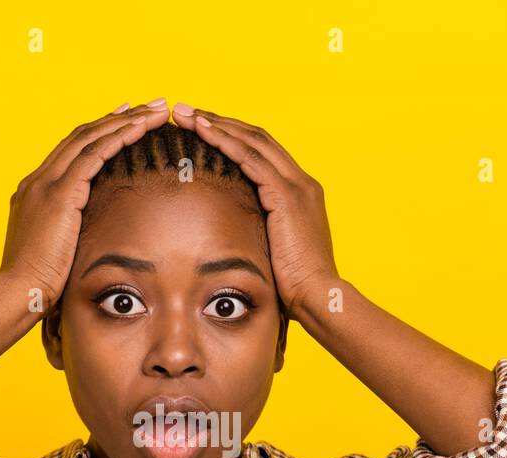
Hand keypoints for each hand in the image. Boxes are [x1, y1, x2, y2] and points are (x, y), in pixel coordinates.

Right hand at [0, 100, 171, 309]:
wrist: (19, 293)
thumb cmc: (37, 284)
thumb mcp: (53, 250)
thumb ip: (68, 234)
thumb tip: (88, 239)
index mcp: (35, 192)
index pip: (72, 151)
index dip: (101, 132)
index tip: (126, 119)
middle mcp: (38, 180)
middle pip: (82, 136)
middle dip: (118, 118)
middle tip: (149, 105)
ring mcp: (46, 185)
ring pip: (90, 139)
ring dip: (125, 122)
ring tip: (154, 110)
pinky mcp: (59, 196)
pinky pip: (93, 156)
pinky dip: (117, 139)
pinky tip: (140, 129)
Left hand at [171, 105, 338, 321]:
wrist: (318, 296)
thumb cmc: (295, 286)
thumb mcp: (275, 251)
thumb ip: (259, 233)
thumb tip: (231, 234)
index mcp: (301, 194)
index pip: (263, 152)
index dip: (232, 137)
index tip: (203, 128)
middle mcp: (302, 183)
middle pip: (257, 138)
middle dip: (221, 121)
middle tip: (188, 111)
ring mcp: (297, 187)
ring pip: (253, 142)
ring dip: (218, 125)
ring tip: (188, 114)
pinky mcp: (287, 197)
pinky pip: (252, 160)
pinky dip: (226, 142)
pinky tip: (204, 131)